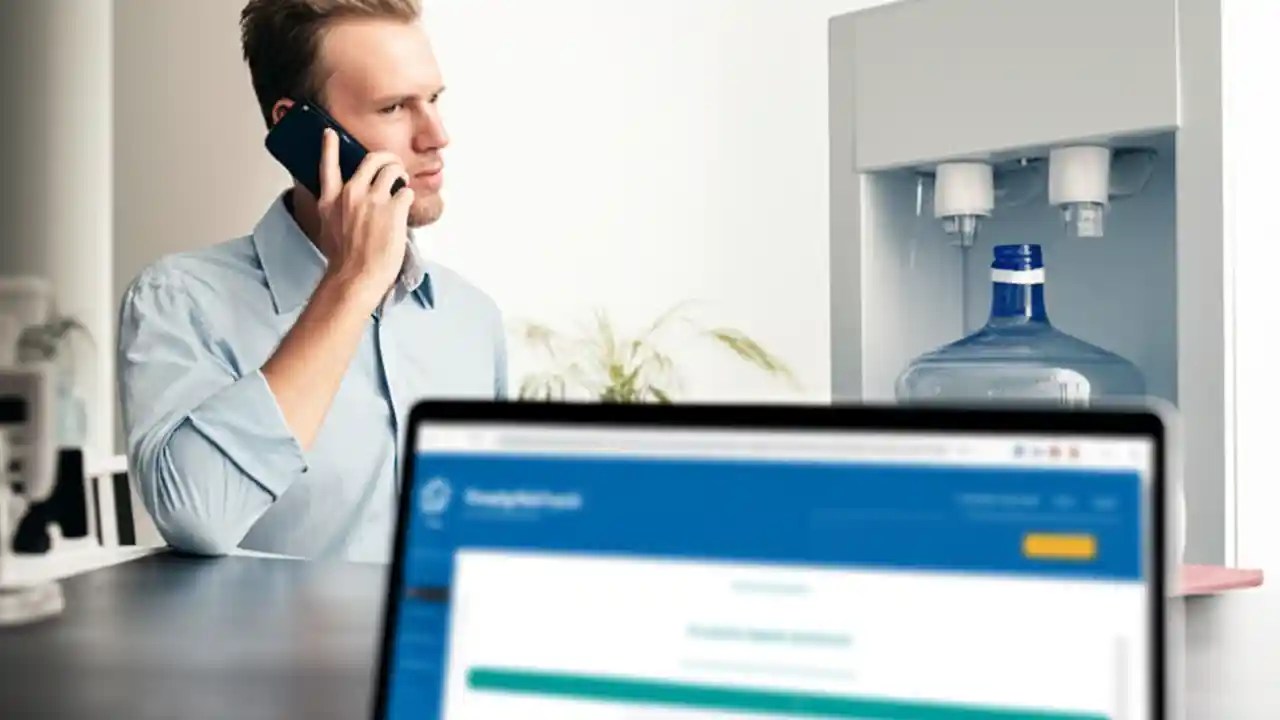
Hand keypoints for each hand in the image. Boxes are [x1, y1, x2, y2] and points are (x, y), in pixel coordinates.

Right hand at [316, 127, 414, 305]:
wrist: (355, 277)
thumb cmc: (345, 260)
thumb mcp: (329, 228)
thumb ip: (336, 209)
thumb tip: (346, 202)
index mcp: (330, 200)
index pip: (327, 165)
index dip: (329, 147)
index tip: (330, 133)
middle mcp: (350, 194)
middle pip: (372, 159)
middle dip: (387, 158)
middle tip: (394, 165)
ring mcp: (372, 200)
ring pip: (393, 169)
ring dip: (401, 174)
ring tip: (402, 184)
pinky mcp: (392, 209)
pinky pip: (406, 192)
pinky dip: (408, 198)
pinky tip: (405, 208)